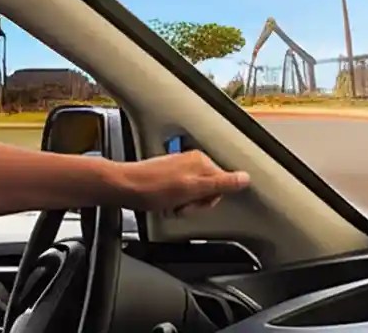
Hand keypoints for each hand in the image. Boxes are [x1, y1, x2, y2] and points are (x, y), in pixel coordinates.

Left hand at [114, 150, 249, 215]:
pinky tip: (164, 204)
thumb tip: (245, 178)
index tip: (195, 203)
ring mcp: (180, 168)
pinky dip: (174, 203)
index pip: (222, 185)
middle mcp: (192, 162)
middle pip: (208, 191)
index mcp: (201, 162)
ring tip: (170, 205)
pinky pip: (181, 194)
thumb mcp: (191, 189)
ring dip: (183, 205)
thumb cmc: (152, 189)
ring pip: (194, 195)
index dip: (209, 200)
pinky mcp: (169, 176)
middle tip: (180, 205)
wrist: (123, 188)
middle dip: (195, 203)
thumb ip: (220, 183)